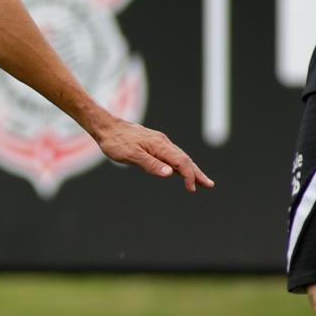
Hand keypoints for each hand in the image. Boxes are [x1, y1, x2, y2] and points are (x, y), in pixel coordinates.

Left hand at [92, 117, 214, 192]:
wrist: (106, 126)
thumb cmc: (116, 142)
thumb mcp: (131, 155)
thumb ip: (151, 164)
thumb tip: (170, 174)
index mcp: (159, 145)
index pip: (181, 162)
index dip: (189, 176)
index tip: (192, 188)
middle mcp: (162, 143)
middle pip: (185, 159)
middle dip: (197, 173)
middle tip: (209, 185)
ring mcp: (159, 142)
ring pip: (179, 157)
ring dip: (190, 169)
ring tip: (201, 180)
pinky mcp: (154, 143)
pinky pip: (171, 155)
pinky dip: (180, 164)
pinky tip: (180, 170)